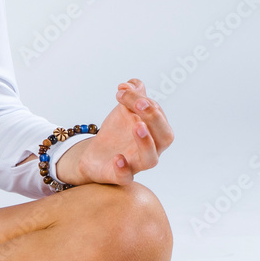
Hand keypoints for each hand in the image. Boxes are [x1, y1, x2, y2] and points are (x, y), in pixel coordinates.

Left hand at [55, 78, 173, 185]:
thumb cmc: (117, 132)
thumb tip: (132, 83)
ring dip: (145, 142)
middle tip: (139, 104)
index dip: (142, 100)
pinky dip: (123, 169)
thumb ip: (133, 95)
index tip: (121, 91)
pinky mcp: (119, 176)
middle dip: (154, 118)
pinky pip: (126, 177)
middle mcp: (151, 149)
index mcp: (155, 131)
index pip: (157, 114)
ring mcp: (136, 164)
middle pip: (164, 136)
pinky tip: (118, 158)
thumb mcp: (124, 110)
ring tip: (137, 126)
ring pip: (151, 159)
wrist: (95, 153)